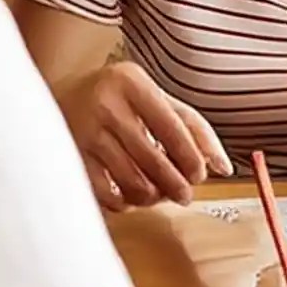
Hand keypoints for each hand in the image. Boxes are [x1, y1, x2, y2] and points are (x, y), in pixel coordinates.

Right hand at [59, 62, 232, 210]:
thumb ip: (194, 128)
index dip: (191, 158)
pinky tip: (130, 197)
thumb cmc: (122, 98)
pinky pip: (103, 192)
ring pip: (130, 180)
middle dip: (175, 185)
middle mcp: (106, 105)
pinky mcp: (70, 155)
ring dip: (151, 196)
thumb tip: (225, 168)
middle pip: (153, 159)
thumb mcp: (158, 99)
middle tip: (184, 195)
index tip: (199, 176)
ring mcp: (85, 131)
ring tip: (158, 194)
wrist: (62, 89)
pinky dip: (122, 202)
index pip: (173, 128)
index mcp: (133, 84)